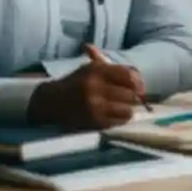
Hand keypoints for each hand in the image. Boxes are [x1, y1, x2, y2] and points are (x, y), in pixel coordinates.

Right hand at [28, 58, 145, 129]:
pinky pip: (118, 122)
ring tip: (121, 107)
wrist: (52, 101)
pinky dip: (120, 119)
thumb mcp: (93, 68)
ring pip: (128, 110)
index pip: (129, 76)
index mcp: (96, 70)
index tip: (139, 87)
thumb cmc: (78, 82)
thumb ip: (118, 69)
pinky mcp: (93, 122)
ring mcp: (94, 106)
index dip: (139, 82)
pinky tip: (114, 115)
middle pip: (131, 94)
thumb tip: (139, 77)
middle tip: (130, 98)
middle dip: (133, 97)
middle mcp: (95, 87)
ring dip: (128, 109)